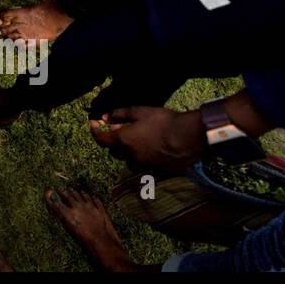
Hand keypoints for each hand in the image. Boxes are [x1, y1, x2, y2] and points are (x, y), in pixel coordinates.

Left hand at [89, 106, 205, 171]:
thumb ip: (120, 114)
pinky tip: (154, 148)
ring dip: (129, 151)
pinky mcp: (158, 171)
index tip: (93, 124)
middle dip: (115, 142)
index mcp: (124, 141)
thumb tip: (105, 116)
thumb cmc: (164, 121)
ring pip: (129, 160)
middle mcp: (131, 156)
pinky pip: (145, 165)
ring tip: (140, 140)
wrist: (191, 137)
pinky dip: (144, 157)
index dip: (94, 132)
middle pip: (115, 151)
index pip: (101, 140)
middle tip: (122, 130)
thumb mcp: (140, 112)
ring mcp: (145, 165)